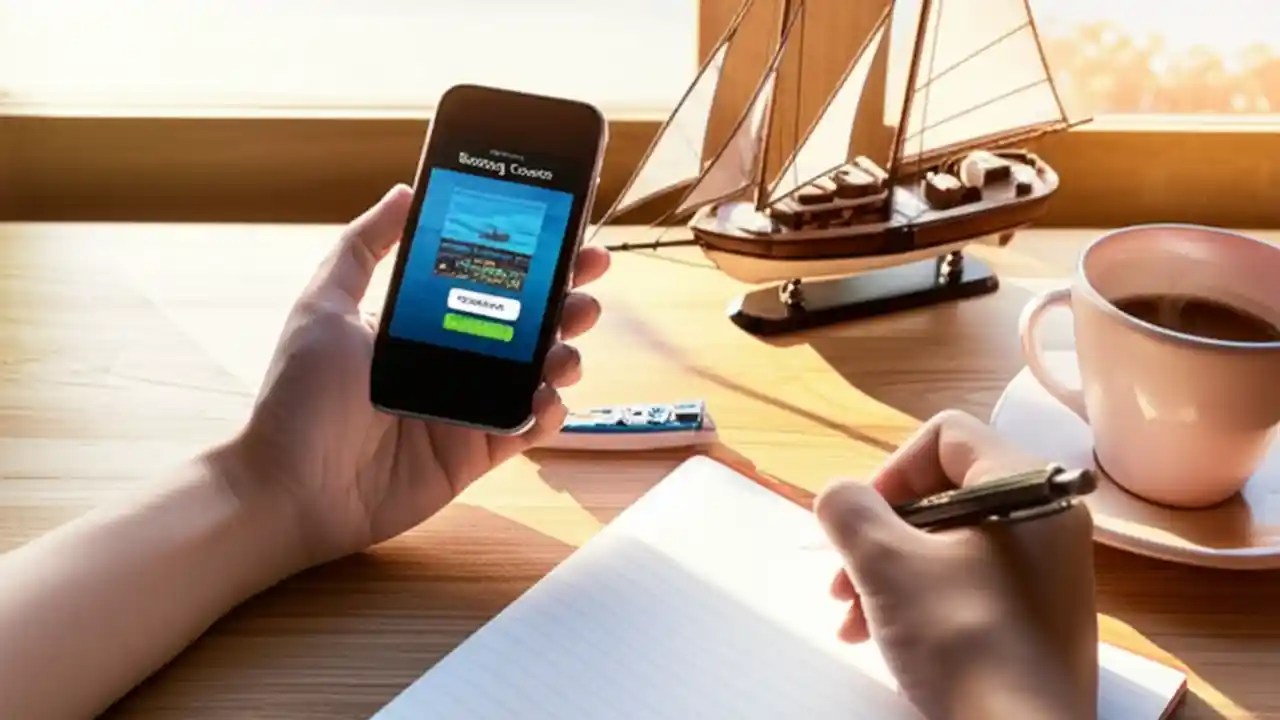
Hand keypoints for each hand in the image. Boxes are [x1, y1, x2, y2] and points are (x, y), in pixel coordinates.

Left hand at [229, 185, 610, 566]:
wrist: (290, 488)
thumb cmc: (298, 397)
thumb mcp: (323, 306)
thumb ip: (363, 247)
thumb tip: (406, 191)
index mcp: (422, 321)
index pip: (490, 282)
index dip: (534, 261)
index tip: (568, 238)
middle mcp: (451, 361)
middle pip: (526, 325)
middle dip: (566, 302)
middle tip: (588, 287)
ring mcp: (466, 407)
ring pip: (536, 374)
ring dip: (564, 354)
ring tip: (566, 348)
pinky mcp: (475, 453)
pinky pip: (527, 428)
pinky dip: (549, 412)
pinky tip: (547, 397)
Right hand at [815, 411, 1097, 719]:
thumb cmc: (961, 640)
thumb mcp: (886, 564)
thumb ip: (848, 509)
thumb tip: (838, 496)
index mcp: (1027, 488)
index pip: (945, 435)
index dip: (889, 471)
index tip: (859, 522)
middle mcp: (1047, 523)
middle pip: (942, 494)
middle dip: (878, 534)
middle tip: (842, 580)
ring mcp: (1048, 575)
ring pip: (948, 545)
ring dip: (887, 573)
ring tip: (851, 621)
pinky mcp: (1038, 620)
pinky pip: (969, 584)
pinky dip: (920, 600)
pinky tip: (881, 639)